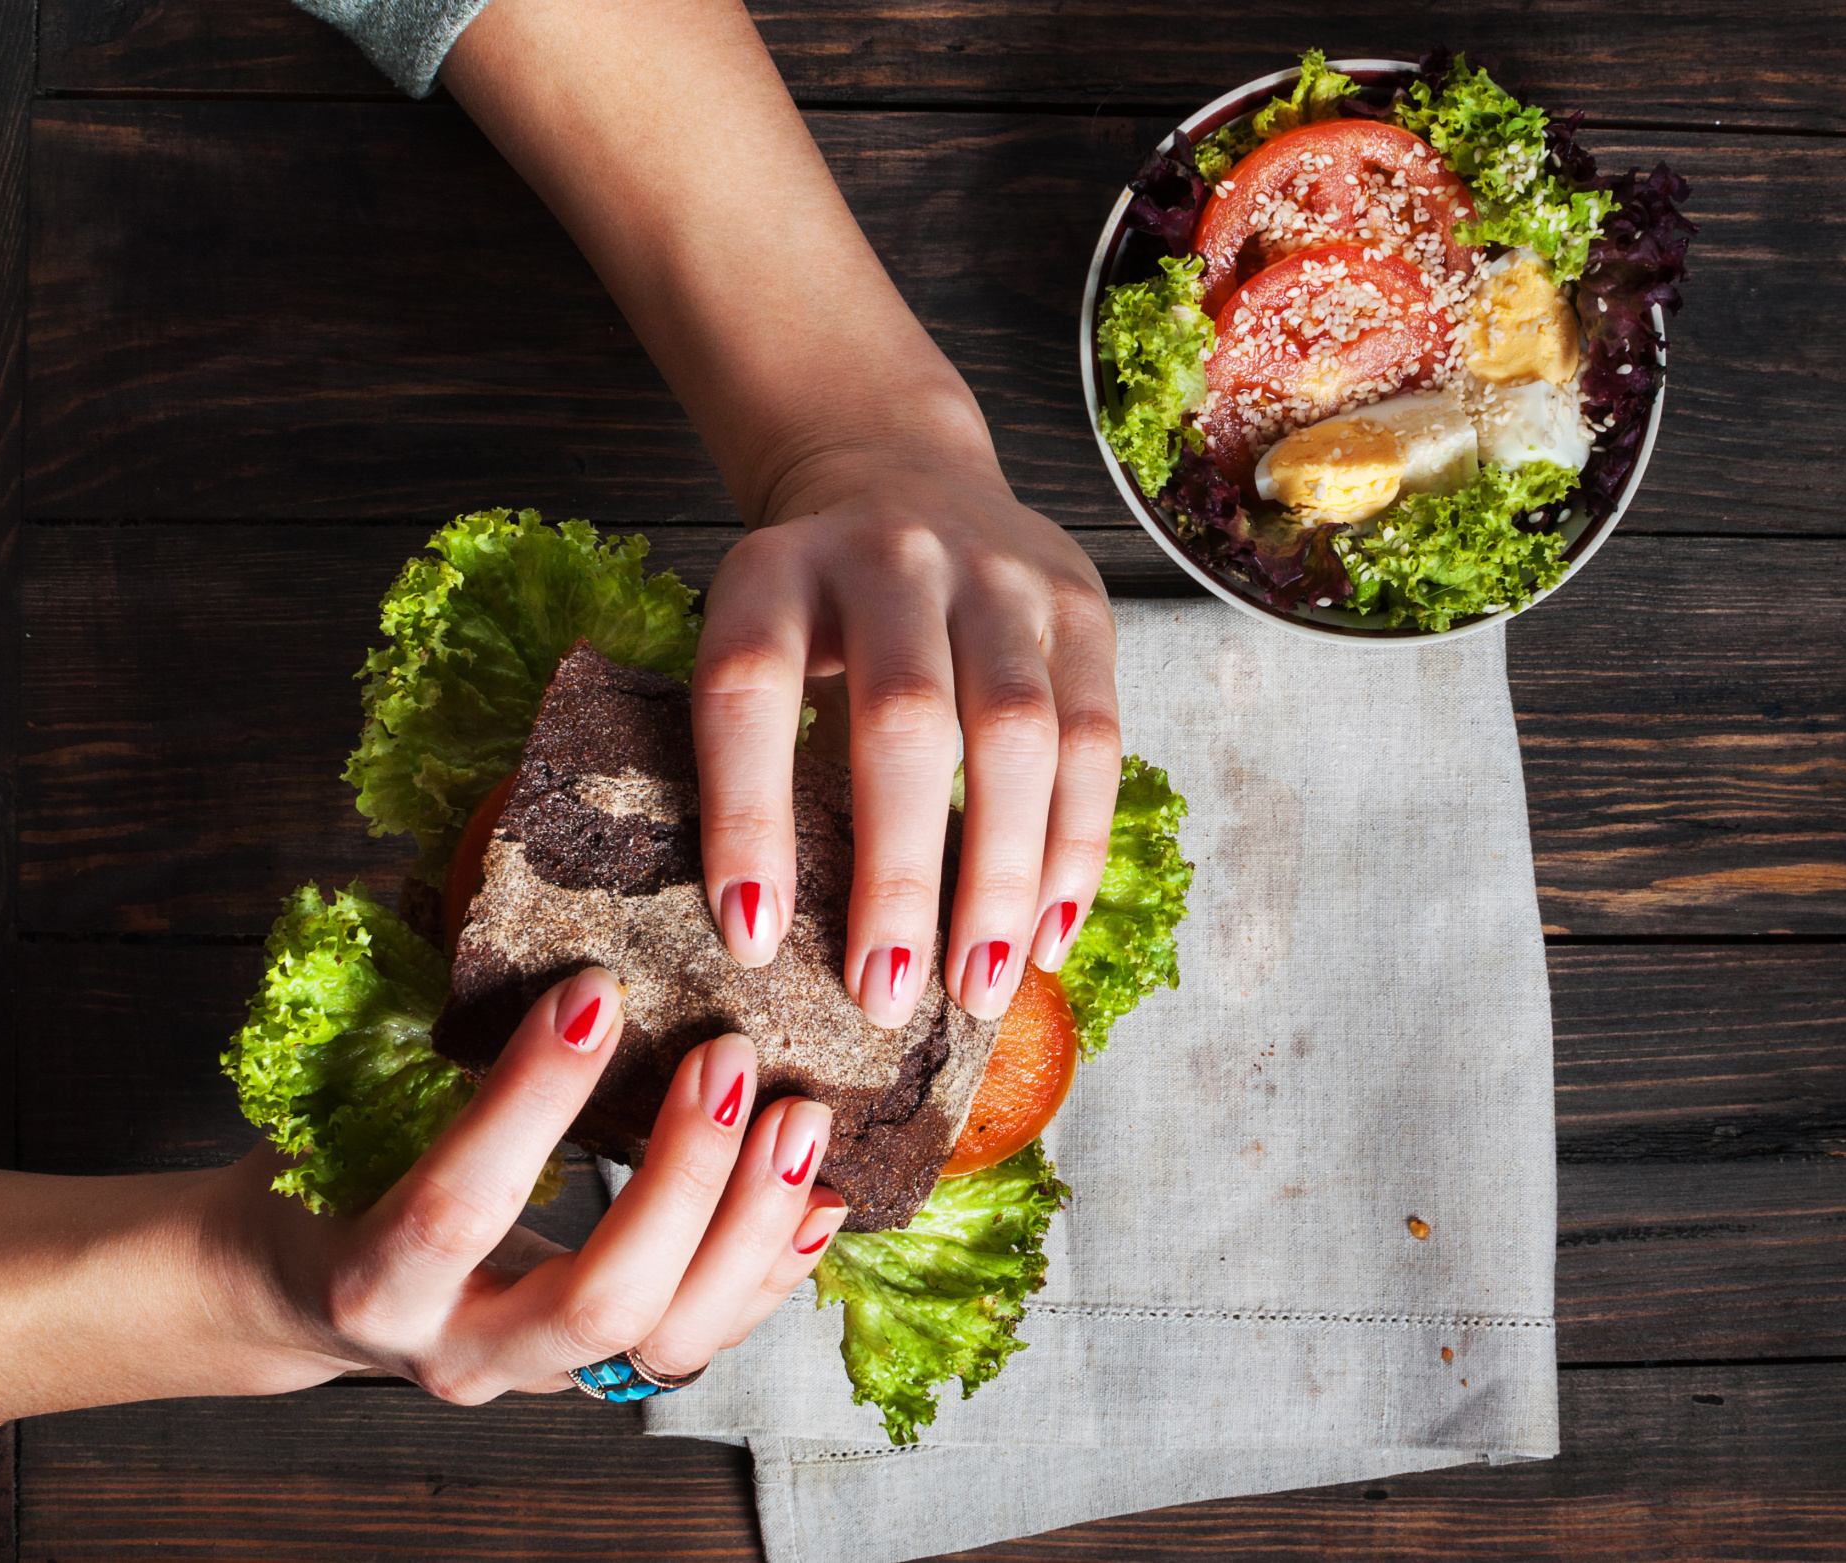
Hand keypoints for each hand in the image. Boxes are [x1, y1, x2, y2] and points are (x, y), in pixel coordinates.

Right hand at [229, 968, 844, 1401]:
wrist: (304, 1292)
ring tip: (801, 1119)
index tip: (599, 990)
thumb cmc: (321, 1171)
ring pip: (671, 1341)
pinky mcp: (603, 1374)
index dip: (534, 1101)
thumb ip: (411, 1017)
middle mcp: (462, 1354)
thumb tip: (484, 869)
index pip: (461, 1205)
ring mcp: (541, 1377)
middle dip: (684, 1178)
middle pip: (599, 1301)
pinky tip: (822, 1197)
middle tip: (730, 1057)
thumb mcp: (337, 1100)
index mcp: (375, 1283)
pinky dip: (773, 1272)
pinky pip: (707, 1342)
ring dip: (751, 1227)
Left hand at [691, 448, 1121, 1024]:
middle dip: (900, 873)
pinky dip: (1075, 851)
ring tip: (978, 989)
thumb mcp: (753, 638)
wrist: (902, 473)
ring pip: (1020, 735)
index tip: (754, 940)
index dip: (748, 818)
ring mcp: (1001, 576)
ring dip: (1002, 878)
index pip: (749, 690)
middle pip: (904, 720)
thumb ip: (751, 750)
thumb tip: (764, 938)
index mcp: (775, 570)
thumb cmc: (813, 605)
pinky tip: (1045, 936)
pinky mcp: (1083, 608)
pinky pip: (1097, 743)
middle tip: (883, 994)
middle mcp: (892, 557)